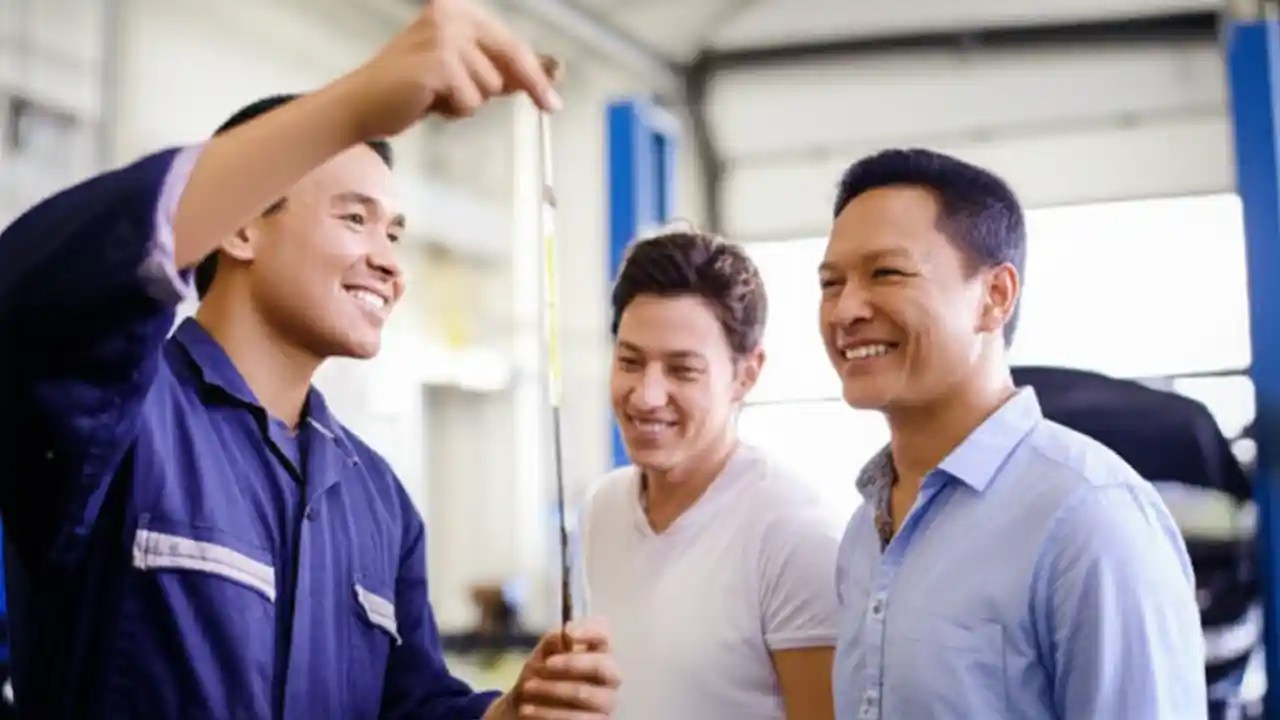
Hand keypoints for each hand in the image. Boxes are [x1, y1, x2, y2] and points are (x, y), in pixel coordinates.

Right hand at [336, 0, 561, 139]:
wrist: (362, 103)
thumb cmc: (411, 90)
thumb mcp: (460, 73)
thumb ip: (495, 70)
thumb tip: (545, 77)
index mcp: (457, 10)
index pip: (509, 43)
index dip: (535, 72)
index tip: (554, 96)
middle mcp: (451, 14)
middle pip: (511, 57)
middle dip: (532, 85)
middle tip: (554, 106)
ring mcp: (444, 36)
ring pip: (490, 86)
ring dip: (468, 102)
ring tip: (437, 97)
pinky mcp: (438, 62)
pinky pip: (470, 100)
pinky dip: (454, 110)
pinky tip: (429, 102)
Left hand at [485, 618, 620, 719]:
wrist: (529, 707)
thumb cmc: (542, 675)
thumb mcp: (542, 654)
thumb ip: (553, 642)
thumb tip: (565, 634)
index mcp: (599, 651)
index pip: (604, 634)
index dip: (590, 631)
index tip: (568, 632)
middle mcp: (610, 676)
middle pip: (603, 666)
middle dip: (572, 664)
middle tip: (545, 665)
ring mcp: (606, 702)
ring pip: (584, 694)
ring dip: (552, 690)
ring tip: (527, 688)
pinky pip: (576, 719)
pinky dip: (548, 713)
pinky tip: (528, 709)